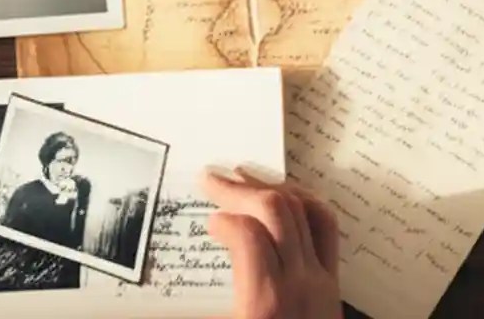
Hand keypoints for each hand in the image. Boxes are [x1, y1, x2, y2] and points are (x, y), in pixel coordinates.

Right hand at [200, 169, 341, 318]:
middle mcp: (298, 283)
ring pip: (306, 210)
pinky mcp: (333, 282)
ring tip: (246, 179)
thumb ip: (195, 306)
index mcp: (264, 301)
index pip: (248, 236)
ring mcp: (322, 280)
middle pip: (277, 211)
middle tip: (213, 179)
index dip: (224, 221)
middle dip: (241, 188)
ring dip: (273, 188)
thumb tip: (149, 293)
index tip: (210, 223)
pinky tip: (282, 200)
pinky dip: (302, 203)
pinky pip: (325, 227)